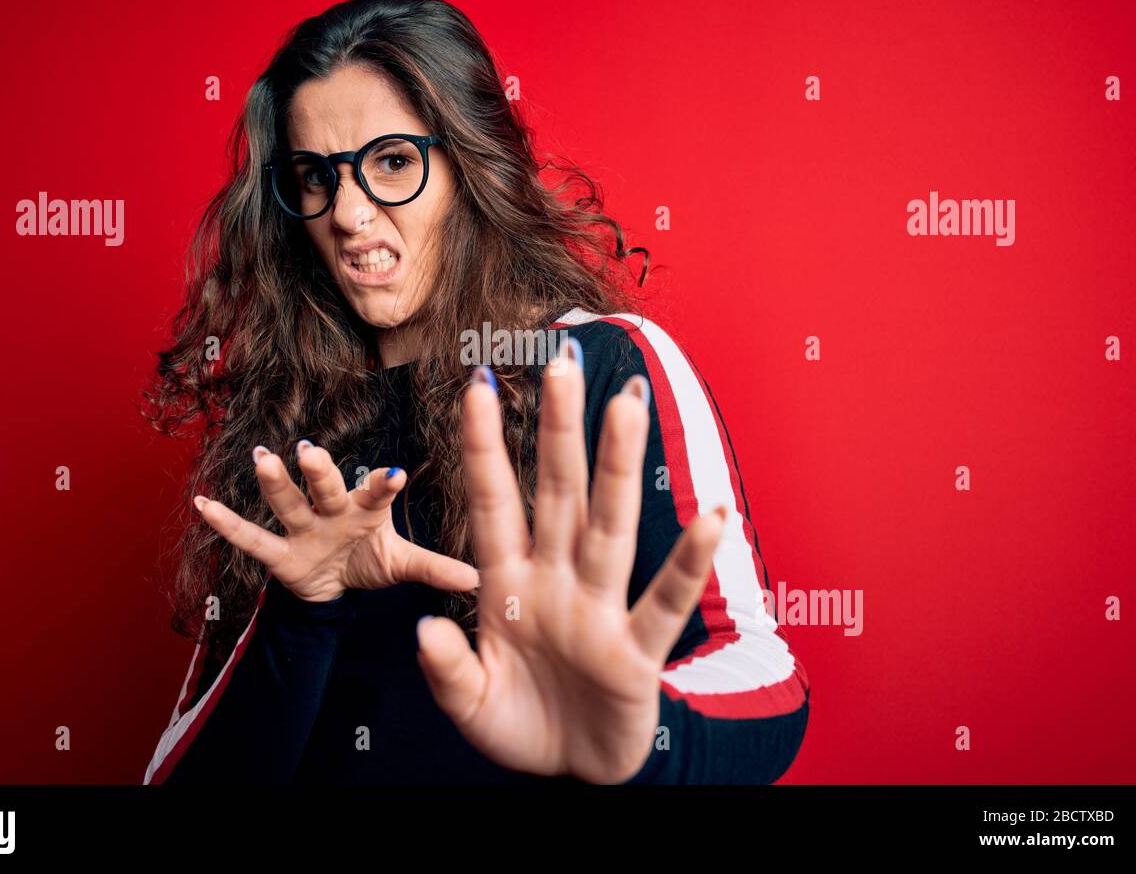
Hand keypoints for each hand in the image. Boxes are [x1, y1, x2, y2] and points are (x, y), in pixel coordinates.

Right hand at [192, 441, 479, 601]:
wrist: (334, 585)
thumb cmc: (370, 559)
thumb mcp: (401, 564)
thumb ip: (434, 567)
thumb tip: (481, 578)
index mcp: (366, 510)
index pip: (376, 492)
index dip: (384, 484)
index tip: (396, 473)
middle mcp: (332, 510)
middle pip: (325, 487)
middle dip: (320, 471)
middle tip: (311, 450)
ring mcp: (302, 529)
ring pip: (287, 503)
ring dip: (275, 484)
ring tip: (262, 458)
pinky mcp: (280, 554)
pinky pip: (252, 540)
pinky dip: (228, 524)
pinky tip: (204, 505)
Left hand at [414, 352, 728, 783]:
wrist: (572, 774)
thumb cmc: (520, 724)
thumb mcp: (469, 704)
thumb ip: (447, 670)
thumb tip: (424, 631)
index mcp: (510, 587)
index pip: (493, 505)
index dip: (484, 448)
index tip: (476, 385)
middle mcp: (557, 584)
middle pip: (559, 495)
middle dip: (558, 431)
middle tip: (563, 362)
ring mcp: (599, 613)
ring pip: (611, 528)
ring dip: (618, 469)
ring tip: (627, 405)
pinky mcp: (636, 656)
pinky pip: (664, 603)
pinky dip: (687, 563)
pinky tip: (710, 516)